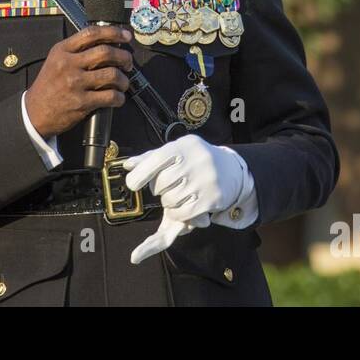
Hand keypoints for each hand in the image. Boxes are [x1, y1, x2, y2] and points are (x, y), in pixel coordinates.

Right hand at [24, 25, 133, 136]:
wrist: (34, 113)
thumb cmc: (48, 86)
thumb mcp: (55, 61)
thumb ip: (76, 50)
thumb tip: (106, 43)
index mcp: (62, 50)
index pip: (91, 33)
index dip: (113, 32)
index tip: (126, 35)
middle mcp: (68, 64)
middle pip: (106, 52)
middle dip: (124, 56)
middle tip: (128, 62)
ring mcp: (75, 83)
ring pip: (112, 74)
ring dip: (124, 79)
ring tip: (123, 83)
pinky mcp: (81, 102)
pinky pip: (110, 96)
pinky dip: (119, 97)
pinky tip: (118, 98)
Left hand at [122, 135, 246, 262]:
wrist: (231, 170)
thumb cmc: (195, 160)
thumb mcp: (176, 151)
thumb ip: (151, 158)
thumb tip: (128, 165)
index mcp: (184, 147)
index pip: (156, 160)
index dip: (140, 174)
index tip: (133, 184)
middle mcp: (196, 161)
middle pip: (161, 184)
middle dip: (159, 189)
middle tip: (167, 186)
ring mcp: (205, 181)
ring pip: (170, 200)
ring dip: (169, 201)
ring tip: (179, 192)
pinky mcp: (212, 199)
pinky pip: (182, 213)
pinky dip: (177, 212)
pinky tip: (183, 204)